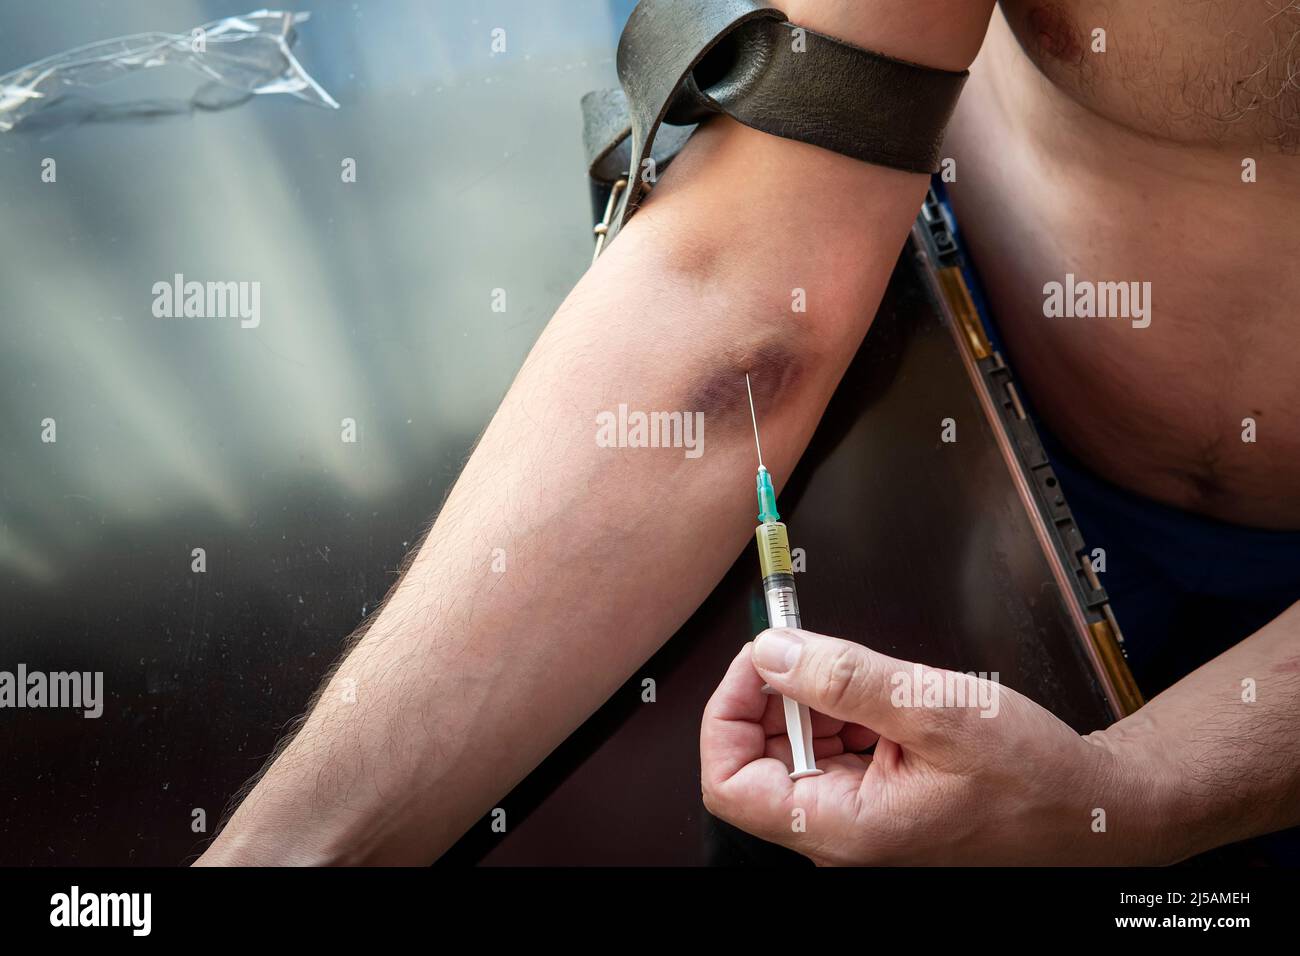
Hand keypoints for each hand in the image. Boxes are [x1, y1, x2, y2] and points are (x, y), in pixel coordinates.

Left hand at [700, 628, 1167, 864]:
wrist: (1091, 809)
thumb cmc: (1031, 775)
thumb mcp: (934, 709)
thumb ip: (843, 679)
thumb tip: (769, 652)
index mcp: (841, 828)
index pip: (727, 783)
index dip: (726, 713)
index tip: (758, 658)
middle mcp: (838, 833)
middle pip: (756, 759)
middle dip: (774, 694)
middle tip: (810, 645)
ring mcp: (856, 819)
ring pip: (794, 748)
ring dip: (812, 699)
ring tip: (869, 676)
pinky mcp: (875, 801)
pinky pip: (833, 750)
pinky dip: (842, 711)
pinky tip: (883, 697)